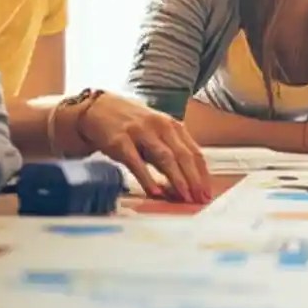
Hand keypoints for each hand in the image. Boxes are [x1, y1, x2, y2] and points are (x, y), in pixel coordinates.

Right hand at [67, 92, 210, 202]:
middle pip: (183, 155)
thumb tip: (187, 182)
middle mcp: (160, 126)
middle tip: (199, 198)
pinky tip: (155, 192)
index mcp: (173, 126)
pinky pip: (137, 163)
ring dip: (177, 180)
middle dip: (194, 179)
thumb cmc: (133, 125)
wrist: (99, 109)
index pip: (194, 152)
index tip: (208, 192)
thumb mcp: (157, 134)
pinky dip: (147, 179)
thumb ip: (170, 153)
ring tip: (184, 197)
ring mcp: (140, 132)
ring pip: (165, 158)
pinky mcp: (121, 141)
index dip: (203, 174)